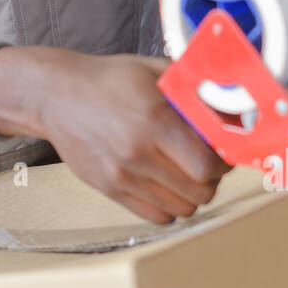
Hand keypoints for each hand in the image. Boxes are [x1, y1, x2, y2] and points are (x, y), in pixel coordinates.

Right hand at [0, 46, 231, 224]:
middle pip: (199, 192)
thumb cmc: (108, 80)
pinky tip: (166, 185)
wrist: (55, 95)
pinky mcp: (108, 189)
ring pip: (181, 209)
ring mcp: (121, 176)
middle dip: (213, 179)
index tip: (223, 153)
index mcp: (154, 120)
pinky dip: (170, 206)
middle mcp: (138, 153)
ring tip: (187, 175)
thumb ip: (193, 88)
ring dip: (192, 195)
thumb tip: (232, 103)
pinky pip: (156, 216)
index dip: (224, 163)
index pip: (207, 165)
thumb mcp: (153, 71)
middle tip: (208, 163)